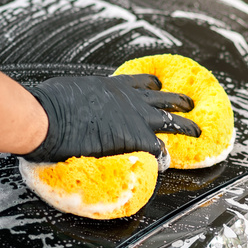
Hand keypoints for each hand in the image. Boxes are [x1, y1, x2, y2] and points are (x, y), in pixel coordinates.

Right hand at [21, 74, 200, 161]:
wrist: (50, 117)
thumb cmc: (50, 104)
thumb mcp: (68, 92)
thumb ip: (77, 98)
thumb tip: (66, 103)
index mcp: (113, 85)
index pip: (141, 83)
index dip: (152, 88)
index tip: (158, 89)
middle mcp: (130, 98)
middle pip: (164, 98)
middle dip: (179, 101)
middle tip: (190, 105)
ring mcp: (136, 117)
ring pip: (172, 120)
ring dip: (187, 126)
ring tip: (198, 131)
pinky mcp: (137, 138)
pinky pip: (160, 150)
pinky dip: (164, 157)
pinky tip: (166, 164)